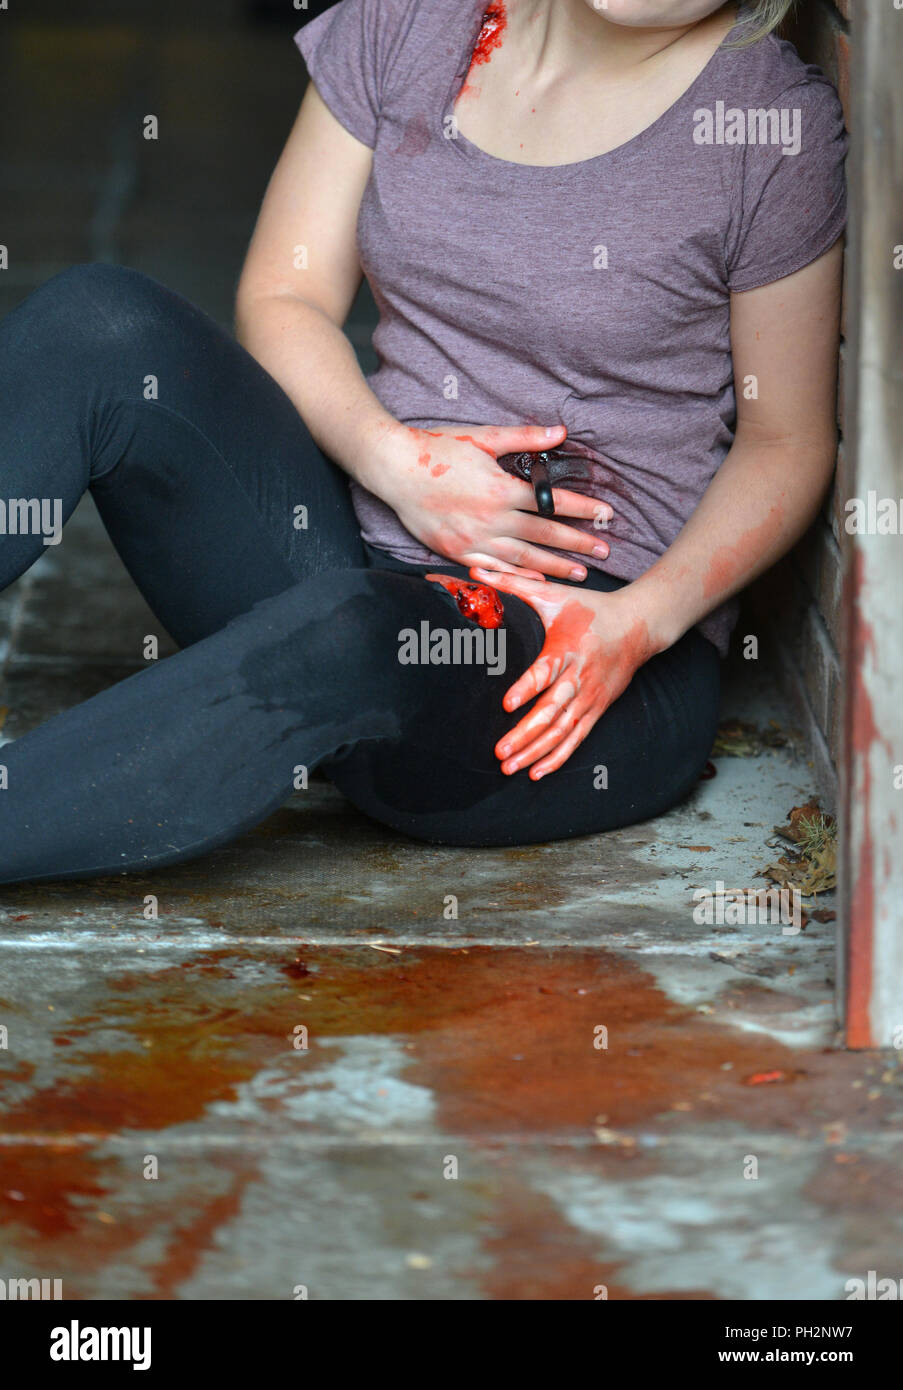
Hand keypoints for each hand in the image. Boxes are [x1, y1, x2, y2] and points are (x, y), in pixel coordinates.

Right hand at [373, 421, 612, 580]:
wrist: (393, 469)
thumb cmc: (436, 449)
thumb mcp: (483, 437)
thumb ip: (524, 438)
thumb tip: (560, 432)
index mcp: (500, 490)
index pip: (552, 502)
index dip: (582, 509)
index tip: (604, 514)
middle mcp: (490, 520)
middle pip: (544, 536)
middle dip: (577, 544)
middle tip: (604, 551)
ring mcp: (473, 540)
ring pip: (523, 559)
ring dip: (554, 567)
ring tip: (581, 573)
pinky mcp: (457, 552)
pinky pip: (494, 570)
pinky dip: (518, 578)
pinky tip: (537, 583)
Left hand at [470, 568, 662, 778]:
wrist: (638, 625)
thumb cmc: (589, 608)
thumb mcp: (553, 594)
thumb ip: (511, 584)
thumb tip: (473, 571)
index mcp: (567, 649)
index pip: (545, 672)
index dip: (527, 689)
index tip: (506, 704)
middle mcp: (580, 678)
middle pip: (552, 711)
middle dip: (525, 734)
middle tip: (499, 752)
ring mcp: (590, 697)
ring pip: (562, 731)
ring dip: (536, 752)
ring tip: (511, 768)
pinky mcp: (597, 709)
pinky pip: (577, 738)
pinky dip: (558, 757)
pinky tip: (537, 773)